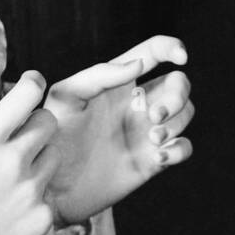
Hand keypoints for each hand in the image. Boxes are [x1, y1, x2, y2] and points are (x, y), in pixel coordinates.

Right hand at [0, 70, 59, 234]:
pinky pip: (49, 195)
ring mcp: (31, 191)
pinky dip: (35, 198)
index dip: (30, 84)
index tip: (24, 91)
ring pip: (53, 156)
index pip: (31, 90)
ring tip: (8, 181)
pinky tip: (8, 211)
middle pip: (49, 120)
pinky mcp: (42, 219)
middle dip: (35, 124)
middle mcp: (13, 159)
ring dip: (38, 161)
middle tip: (16, 141)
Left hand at [42, 35, 193, 226]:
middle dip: (176, 96)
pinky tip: (158, 158)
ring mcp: (146, 131)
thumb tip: (138, 63)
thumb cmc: (51, 136)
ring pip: (185, 114)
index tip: (181, 57)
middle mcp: (136, 103)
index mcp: (117, 81)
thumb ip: (99, 75)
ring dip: (176, 123)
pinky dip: (179, 150)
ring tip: (151, 139)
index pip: (153, 52)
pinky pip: (183, 148)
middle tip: (153, 116)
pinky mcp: (151, 160)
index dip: (171, 47)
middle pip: (178, 84)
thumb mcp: (66, 97)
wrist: (49, 187)